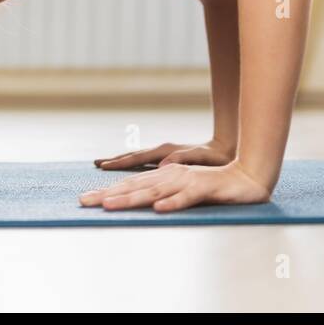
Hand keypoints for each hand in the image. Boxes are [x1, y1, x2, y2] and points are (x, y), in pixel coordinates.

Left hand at [80, 161, 271, 212]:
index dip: (108, 190)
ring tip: (110, 205)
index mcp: (165, 173)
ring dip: (132, 198)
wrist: (248, 177)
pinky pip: (186, 197)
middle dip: (109, 193)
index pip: (131, 182)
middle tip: (85, 201)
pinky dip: (173, 202)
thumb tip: (145, 199)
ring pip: (155, 190)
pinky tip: (159, 209)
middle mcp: (171, 173)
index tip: (85, 199)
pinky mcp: (204, 188)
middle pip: (135, 184)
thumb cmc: (214, 184)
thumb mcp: (183, 187)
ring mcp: (186, 180)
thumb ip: (164, 189)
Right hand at [94, 139, 235, 170]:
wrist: (228, 150)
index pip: (138, 157)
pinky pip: (145, 165)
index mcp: (166, 152)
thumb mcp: (201, 157)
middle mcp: (162, 152)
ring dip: (121, 164)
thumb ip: (182, 158)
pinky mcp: (169, 163)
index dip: (120, 163)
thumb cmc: (216, 156)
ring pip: (137, 160)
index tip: (103, 166)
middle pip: (133, 157)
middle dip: (114, 161)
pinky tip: (127, 174)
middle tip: (95, 164)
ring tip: (104, 166)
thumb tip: (161, 164)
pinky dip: (133, 168)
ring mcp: (165, 156)